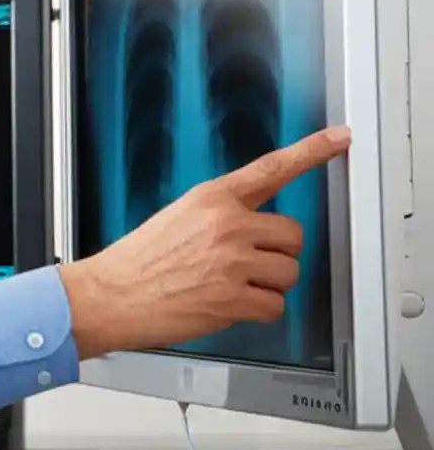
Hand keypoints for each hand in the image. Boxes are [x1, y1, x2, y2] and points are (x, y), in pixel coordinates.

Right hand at [59, 126, 351, 358]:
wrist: (111, 296)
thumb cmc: (138, 262)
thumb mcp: (176, 218)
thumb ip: (218, 216)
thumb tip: (253, 229)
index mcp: (211, 198)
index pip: (271, 168)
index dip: (311, 151)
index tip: (338, 138)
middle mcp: (227, 224)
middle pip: (293, 236)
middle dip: (277, 254)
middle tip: (247, 264)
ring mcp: (232, 261)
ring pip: (288, 274)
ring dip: (268, 285)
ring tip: (231, 286)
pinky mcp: (234, 297)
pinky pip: (275, 306)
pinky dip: (257, 311)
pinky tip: (228, 305)